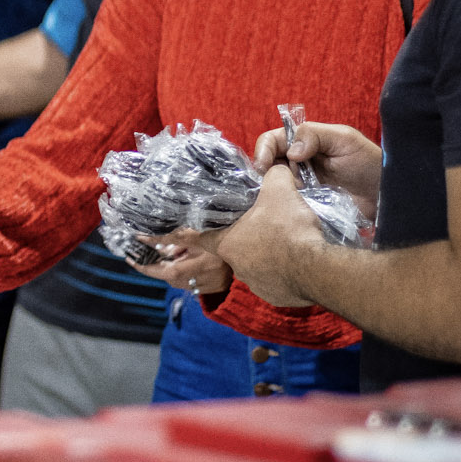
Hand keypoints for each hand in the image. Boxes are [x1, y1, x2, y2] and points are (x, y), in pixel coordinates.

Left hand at [129, 240, 233, 297]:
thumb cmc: (221, 244)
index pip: (157, 271)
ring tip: (185, 252)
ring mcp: (202, 287)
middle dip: (162, 263)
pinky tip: (196, 261)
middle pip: (167, 275)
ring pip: (178, 279)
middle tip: (163, 248)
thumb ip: (175, 240)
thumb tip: (156, 245)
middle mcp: (191, 282)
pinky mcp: (210, 289)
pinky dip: (187, 272)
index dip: (141, 265)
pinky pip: (190, 281)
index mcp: (186, 270)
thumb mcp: (197, 237)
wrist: (248, 256)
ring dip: (175, 268)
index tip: (129, 258)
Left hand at [165, 166, 321, 307]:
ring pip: (255, 265)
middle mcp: (233, 265)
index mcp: (223, 241)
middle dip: (241, 239)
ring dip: (265, 255)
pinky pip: (275, 279)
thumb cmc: (290, 229)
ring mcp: (255, 283)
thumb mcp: (279, 191)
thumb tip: (274, 166)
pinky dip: (282, 270)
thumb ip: (271, 176)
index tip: (142, 236)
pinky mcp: (276, 295)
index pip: (188, 236)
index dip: (166, 234)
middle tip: (262, 228)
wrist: (319, 267)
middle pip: (229, 248)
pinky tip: (296, 259)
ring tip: (285, 242)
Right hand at [252, 120, 382, 217]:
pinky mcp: (304, 205)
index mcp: (304, 142)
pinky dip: (283, 206)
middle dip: (266, 173)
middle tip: (278, 184)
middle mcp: (297, 162)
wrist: (385, 195)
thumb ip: (315, 135)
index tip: (262, 166)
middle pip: (267, 164)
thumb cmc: (369, 163)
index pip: (272, 140)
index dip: (262, 150)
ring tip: (289, 197)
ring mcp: (300, 185)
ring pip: (272, 186)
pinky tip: (289, 209)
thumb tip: (290, 151)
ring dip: (275, 190)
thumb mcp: (344, 139)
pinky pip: (285, 205)